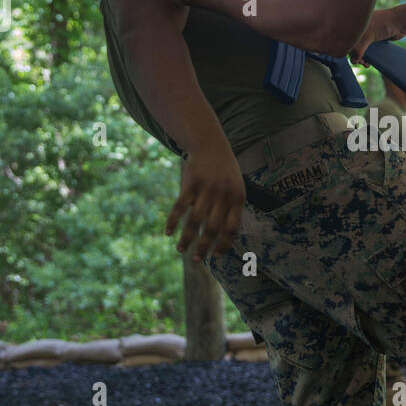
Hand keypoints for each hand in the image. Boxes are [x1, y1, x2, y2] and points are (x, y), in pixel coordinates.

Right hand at [165, 143, 245, 261]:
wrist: (210, 146)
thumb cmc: (224, 171)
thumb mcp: (236, 187)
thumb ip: (231, 210)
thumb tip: (224, 238)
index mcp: (237, 199)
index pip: (232, 228)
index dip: (224, 244)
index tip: (215, 256)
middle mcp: (223, 196)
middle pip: (212, 228)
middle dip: (204, 247)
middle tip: (196, 259)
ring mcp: (206, 190)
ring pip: (195, 221)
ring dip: (187, 238)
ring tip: (181, 250)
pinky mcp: (190, 184)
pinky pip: (180, 207)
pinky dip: (173, 221)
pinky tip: (168, 233)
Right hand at [350, 7, 404, 63]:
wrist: (400, 22)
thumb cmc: (384, 24)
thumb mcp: (368, 36)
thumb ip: (359, 48)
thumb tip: (354, 61)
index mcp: (356, 24)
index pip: (348, 39)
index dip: (349, 50)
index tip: (355, 58)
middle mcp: (360, 28)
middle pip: (354, 45)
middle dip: (356, 56)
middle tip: (362, 62)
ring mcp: (368, 34)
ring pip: (361, 48)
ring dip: (363, 57)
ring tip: (366, 64)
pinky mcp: (375, 39)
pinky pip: (369, 49)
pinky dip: (369, 56)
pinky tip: (370, 62)